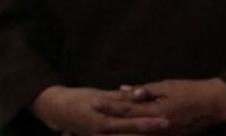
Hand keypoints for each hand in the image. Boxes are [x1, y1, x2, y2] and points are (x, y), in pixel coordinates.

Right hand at [31, 86, 168, 134]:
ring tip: (163, 132)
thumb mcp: (99, 95)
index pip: (132, 122)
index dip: (149, 122)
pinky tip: (143, 135)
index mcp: (104, 121)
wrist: (56, 110)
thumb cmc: (78, 99)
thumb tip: (140, 93)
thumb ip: (121, 97)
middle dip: (150, 133)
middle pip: (131, 135)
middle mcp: (103, 133)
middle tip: (169, 127)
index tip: (166, 121)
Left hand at [105, 79, 225, 134]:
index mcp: (156, 110)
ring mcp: (163, 135)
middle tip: (90, 131)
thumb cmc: (191, 91)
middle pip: (127, 130)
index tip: (93, 103)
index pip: (127, 108)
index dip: (110, 106)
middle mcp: (157, 127)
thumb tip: (124, 90)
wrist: (215, 105)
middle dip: (108, 131)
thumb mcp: (167, 86)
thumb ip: (146, 91)